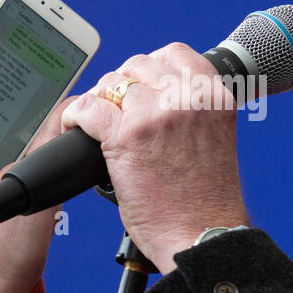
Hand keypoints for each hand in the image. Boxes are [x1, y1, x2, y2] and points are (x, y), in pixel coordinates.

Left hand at [62, 44, 249, 274]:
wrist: (202, 238)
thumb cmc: (206, 203)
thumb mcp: (214, 139)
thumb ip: (192, 112)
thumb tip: (153, 97)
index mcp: (215, 96)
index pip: (174, 54)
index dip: (150, 69)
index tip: (140, 87)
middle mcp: (189, 97)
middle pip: (139, 65)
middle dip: (123, 85)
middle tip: (116, 112)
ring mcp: (157, 113)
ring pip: (112, 83)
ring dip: (102, 100)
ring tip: (100, 124)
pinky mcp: (127, 136)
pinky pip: (89, 107)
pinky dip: (77, 116)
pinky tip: (78, 128)